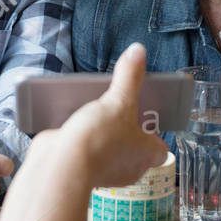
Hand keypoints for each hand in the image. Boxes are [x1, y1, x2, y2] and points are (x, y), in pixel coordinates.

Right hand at [30, 44, 167, 189]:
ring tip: (96, 105)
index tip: (148, 116)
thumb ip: (129, 77)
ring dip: (102, 129)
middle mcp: (128, 166)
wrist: (61, 167)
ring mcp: (104, 169)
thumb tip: (138, 52)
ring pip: (108, 144)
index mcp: (146, 155)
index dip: (155, 133)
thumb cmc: (99, 141)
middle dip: (124, 125)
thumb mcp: (119, 100)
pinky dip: (81, 136)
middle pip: (132, 142)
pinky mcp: (81, 166)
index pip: (159, 147)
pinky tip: (73, 118)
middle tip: (119, 103)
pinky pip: (86, 148)